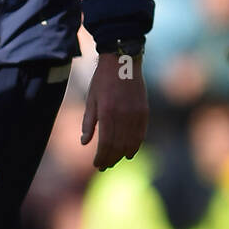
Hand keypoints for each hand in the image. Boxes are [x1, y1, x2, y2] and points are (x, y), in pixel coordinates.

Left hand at [81, 53, 148, 170]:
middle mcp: (123, 115)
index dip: (101, 156)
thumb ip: (88, 122)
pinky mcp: (144, 111)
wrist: (122, 62)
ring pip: (131, 142)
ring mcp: (136, 113)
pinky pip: (141, 133)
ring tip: (115, 161)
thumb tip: (84, 142)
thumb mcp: (91, 99)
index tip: (96, 164)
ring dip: (122, 155)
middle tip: (103, 166)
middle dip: (111, 159)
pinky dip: (135, 145)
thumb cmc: (102, 80)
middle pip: (119, 145)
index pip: (106, 143)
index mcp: (107, 112)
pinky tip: (130, 152)